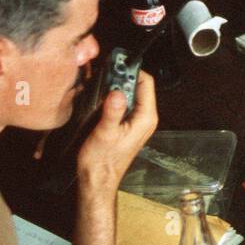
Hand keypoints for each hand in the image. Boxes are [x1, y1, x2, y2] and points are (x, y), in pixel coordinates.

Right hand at [75, 70, 157, 193]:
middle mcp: (145, 118)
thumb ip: (113, 111)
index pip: (146, 83)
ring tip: (101, 79)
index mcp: (146, 118)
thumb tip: (118, 91)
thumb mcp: (105, 133)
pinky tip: (101, 95)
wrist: (97, 180)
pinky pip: (124, 103)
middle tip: (105, 69)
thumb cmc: (101, 161)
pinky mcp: (127, 124)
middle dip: (123, 76)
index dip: (133, 70)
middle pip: (139, 86)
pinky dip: (114, 96)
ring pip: (131, 94)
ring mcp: (137, 121)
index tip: (116, 63)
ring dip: (117, 86)